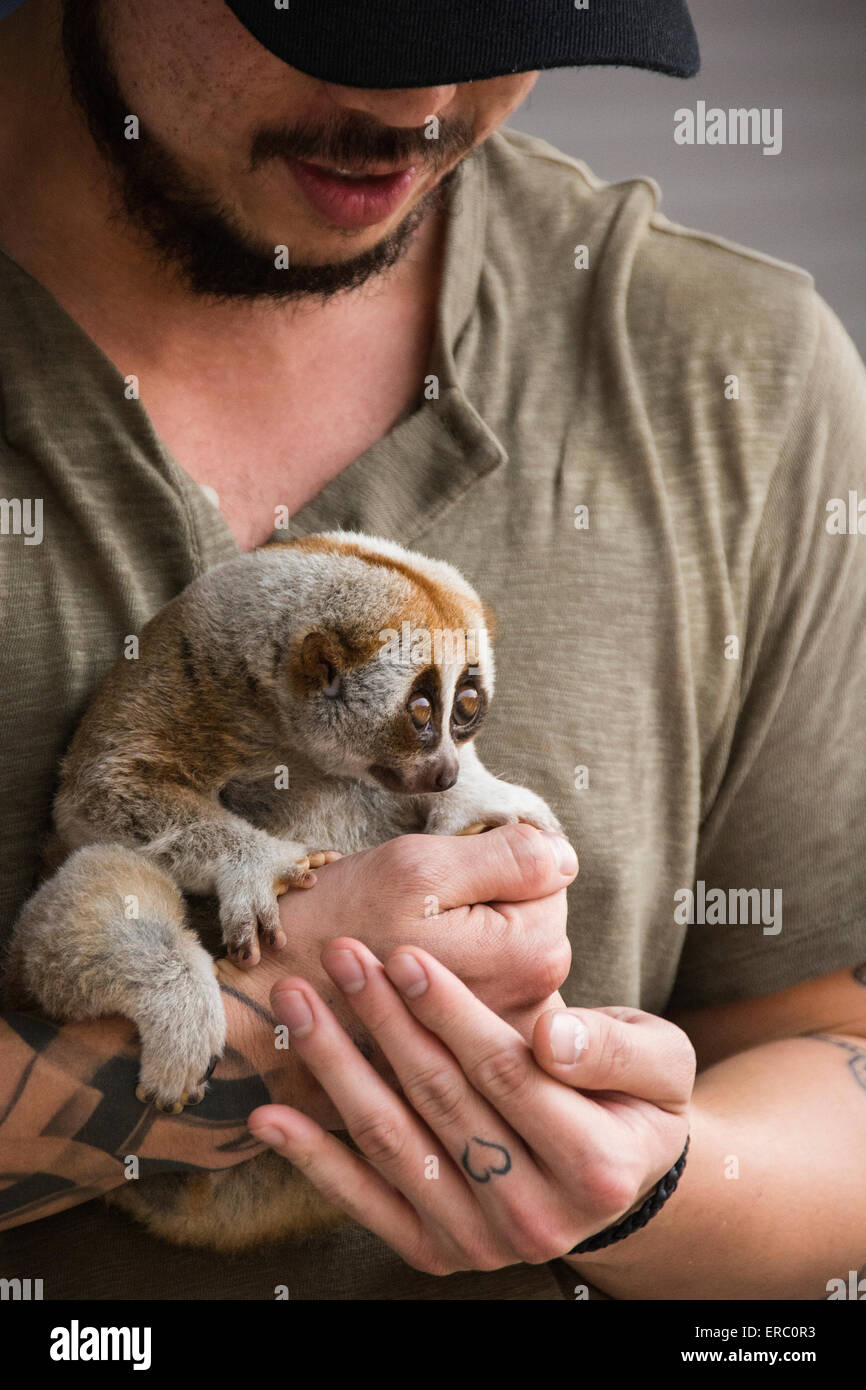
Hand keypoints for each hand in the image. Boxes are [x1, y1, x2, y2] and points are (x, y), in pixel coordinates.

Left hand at [247, 939, 695, 1272]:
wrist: (620, 1172)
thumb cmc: (633, 1096)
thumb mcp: (660, 1059)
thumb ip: (614, 1048)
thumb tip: (552, 1037)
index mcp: (598, 1166)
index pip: (504, 1071)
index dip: (448, 1010)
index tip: (402, 954)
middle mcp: (538, 1219)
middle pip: (438, 1100)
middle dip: (381, 1018)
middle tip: (338, 955)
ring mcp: (482, 1244)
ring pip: (392, 1143)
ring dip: (335, 1068)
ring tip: (297, 1003)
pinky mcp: (437, 1253)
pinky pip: (365, 1202)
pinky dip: (313, 1158)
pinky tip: (270, 1115)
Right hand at [276, 824, 574, 1023]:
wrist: (259, 1018)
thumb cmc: (328, 933)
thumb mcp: (415, 870)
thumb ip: (505, 857)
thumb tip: (563, 857)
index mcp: (532, 958)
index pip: (548, 881)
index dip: (490, 865)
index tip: (433, 883)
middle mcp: (532, 1012)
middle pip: (530, 926)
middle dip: (482, 909)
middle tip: (409, 918)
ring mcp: (501, 1046)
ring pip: (503, 964)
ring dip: (462, 948)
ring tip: (396, 952)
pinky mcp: (468, 1068)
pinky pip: (476, 1008)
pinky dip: (446, 992)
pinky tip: (398, 993)